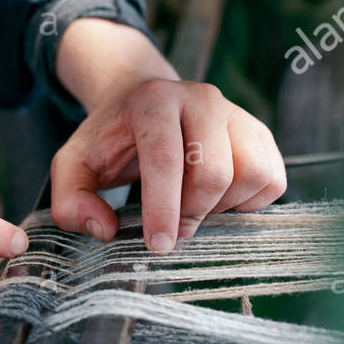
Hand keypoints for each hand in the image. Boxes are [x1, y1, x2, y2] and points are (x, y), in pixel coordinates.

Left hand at [50, 18, 285, 250]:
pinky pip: (272, 179)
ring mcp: (236, 113)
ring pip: (251, 174)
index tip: (157, 245)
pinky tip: (218, 202)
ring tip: (193, 207)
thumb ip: (70, 201)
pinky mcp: (259, 132)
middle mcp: (202, 99)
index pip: (166, 158)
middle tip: (170, 228)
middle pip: (214, 172)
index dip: (163, 208)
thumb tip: (104, 229)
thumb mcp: (72, 164)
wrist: (143, 101)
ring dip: (223, 207)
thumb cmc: (109, 139)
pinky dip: (249, 203)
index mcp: (154, 101)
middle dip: (192, 213)